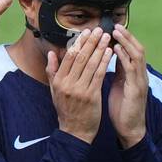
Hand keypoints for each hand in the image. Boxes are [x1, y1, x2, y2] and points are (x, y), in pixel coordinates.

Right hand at [47, 28, 113, 142]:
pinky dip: (105, 62)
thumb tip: (52, 53)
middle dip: (91, 41)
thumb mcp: (54, 92)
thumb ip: (52, 72)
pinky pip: (99, 75)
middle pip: (81, 57)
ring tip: (106, 37)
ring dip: (100, 48)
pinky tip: (110, 53)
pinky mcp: (92, 96)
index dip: (78, 42)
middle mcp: (68, 84)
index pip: (69, 56)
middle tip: (99, 30)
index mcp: (58, 81)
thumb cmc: (66, 110)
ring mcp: (80, 90)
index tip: (86, 31)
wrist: (74, 132)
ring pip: (91, 64)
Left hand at [108, 24, 148, 148]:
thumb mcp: (118, 85)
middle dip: (127, 35)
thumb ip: (117, 71)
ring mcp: (140, 81)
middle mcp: (140, 74)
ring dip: (126, 41)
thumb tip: (109, 58)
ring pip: (137, 54)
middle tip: (115, 24)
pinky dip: (124, 56)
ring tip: (116, 31)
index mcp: (135, 74)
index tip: (113, 27)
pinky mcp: (137, 89)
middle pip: (137, 48)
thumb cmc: (122, 109)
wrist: (130, 129)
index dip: (124, 38)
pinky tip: (115, 49)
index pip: (132, 50)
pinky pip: (131, 68)